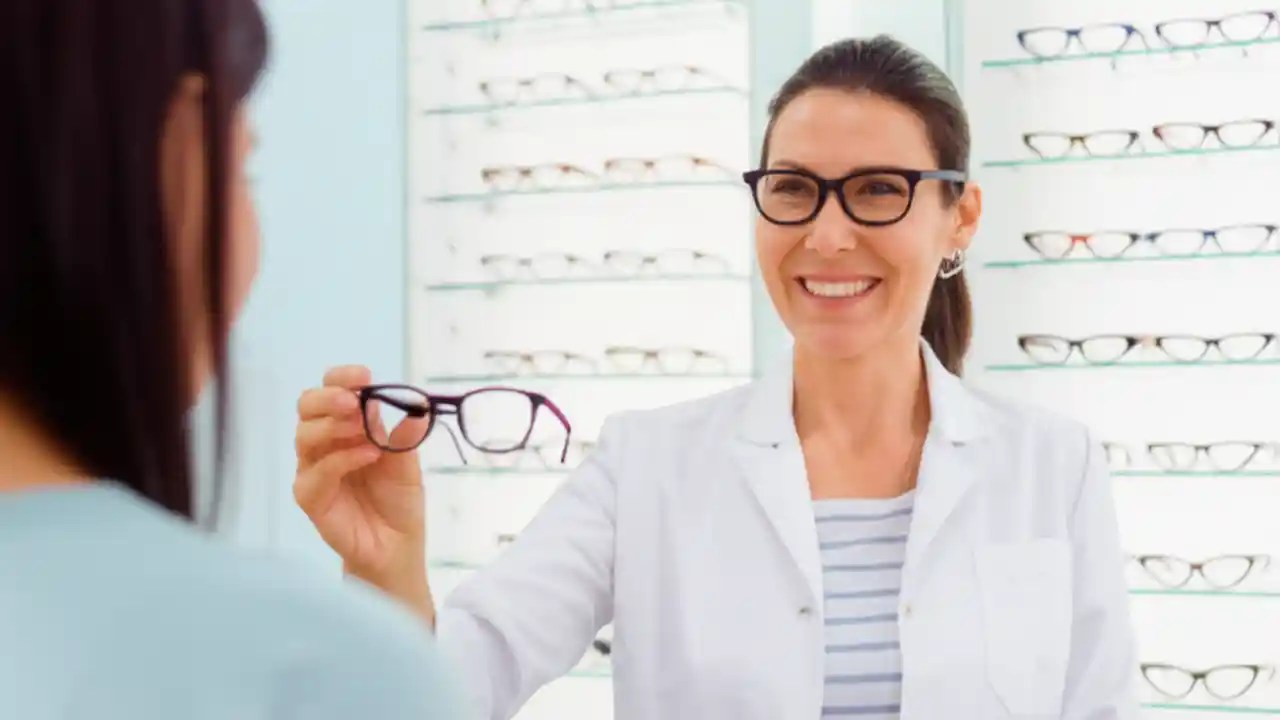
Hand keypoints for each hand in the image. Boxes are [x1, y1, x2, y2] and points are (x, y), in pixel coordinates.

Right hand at [293, 366, 433, 618]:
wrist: (397, 546)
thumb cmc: (397, 501)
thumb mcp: (409, 463)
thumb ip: (407, 436)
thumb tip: (417, 404)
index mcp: (346, 427)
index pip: (330, 390)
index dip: (341, 378)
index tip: (364, 376)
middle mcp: (324, 444)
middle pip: (306, 407)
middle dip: (328, 398)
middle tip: (354, 401)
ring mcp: (313, 470)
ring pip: (304, 436)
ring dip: (334, 426)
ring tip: (364, 429)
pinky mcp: (311, 499)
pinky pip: (316, 473)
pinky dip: (341, 459)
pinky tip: (368, 455)